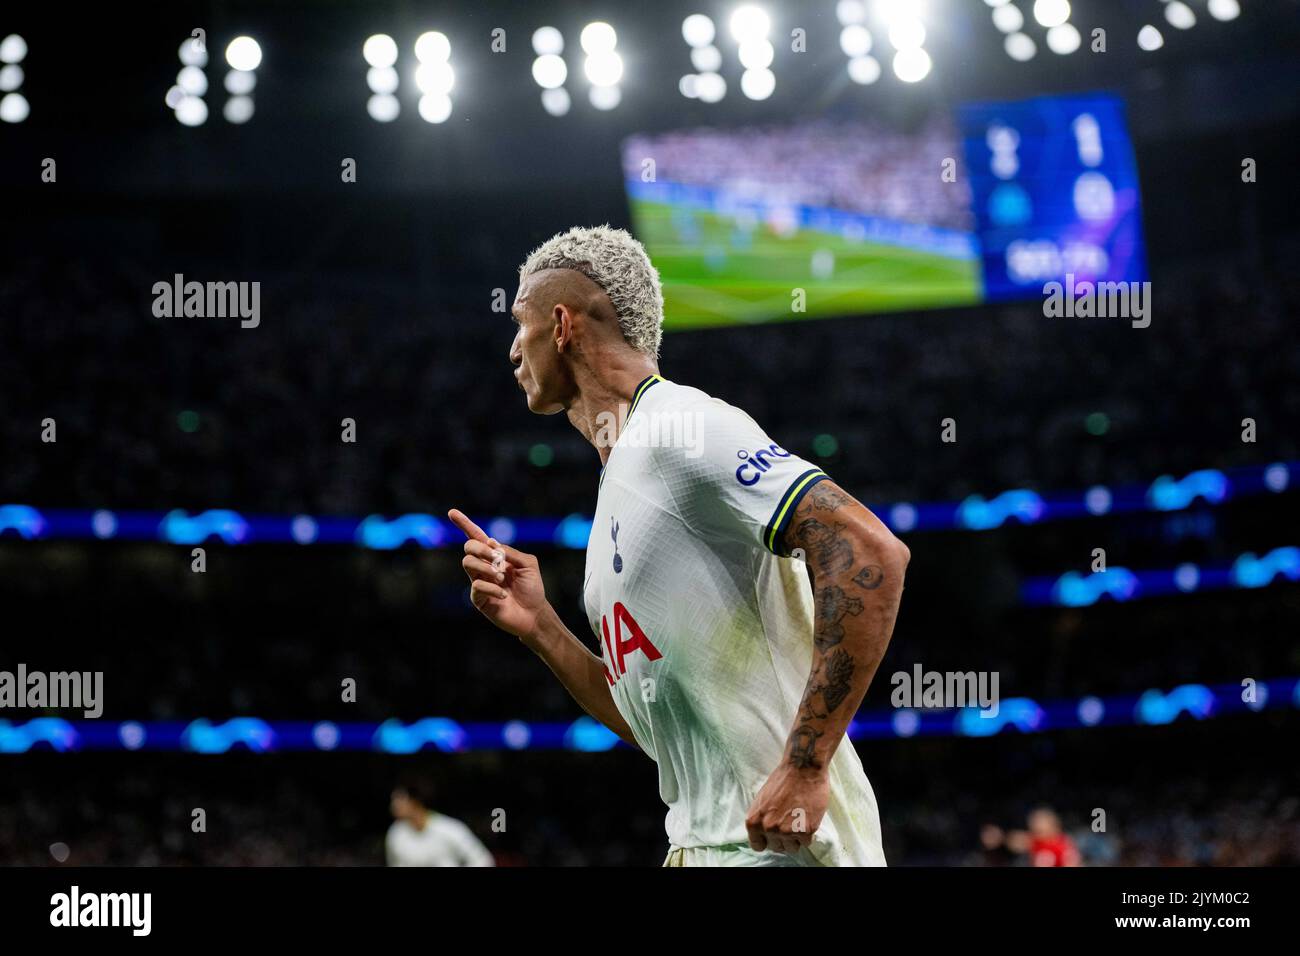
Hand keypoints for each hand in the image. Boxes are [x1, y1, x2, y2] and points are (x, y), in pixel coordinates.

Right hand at [448, 509, 548, 641]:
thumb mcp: (528, 564)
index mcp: (495, 556)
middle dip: (480, 549)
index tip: (452, 512)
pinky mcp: (478, 598)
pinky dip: (492, 588)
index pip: (476, 537)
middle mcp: (484, 566)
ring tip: (502, 578)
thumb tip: (491, 543)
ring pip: (468, 563)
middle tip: (496, 558)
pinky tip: (503, 595)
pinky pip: (477, 586)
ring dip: (487, 568)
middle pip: (469, 547)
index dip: (464, 524)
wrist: (534, 613)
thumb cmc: (532, 588)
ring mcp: (479, 581)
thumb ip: (511, 552)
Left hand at [744, 764, 829, 854]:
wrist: (803, 768)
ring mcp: (786, 831)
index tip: (773, 837)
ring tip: (798, 820)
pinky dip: (808, 833)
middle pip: (776, 848)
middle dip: (783, 838)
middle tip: (790, 823)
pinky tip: (807, 818)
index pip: (758, 846)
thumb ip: (761, 818)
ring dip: (796, 838)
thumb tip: (764, 833)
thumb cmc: (783, 780)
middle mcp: (768, 828)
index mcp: (754, 821)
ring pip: (792, 848)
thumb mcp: (761, 800)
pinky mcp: (805, 831)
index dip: (767, 841)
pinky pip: (806, 842)